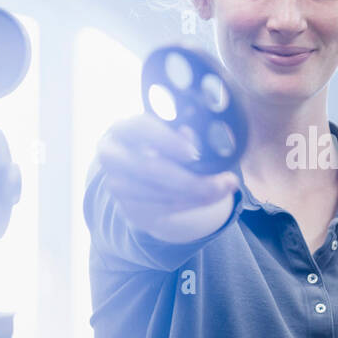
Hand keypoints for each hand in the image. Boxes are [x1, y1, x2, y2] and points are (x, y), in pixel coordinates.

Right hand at [96, 113, 240, 245]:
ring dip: (195, 195)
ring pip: (158, 193)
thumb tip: (189, 134)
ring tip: (221, 189)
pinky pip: (161, 209)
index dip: (167, 140)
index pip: (140, 128)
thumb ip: (182, 133)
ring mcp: (115, 184)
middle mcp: (111, 155)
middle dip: (191, 179)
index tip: (193, 153)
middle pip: (149, 168)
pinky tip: (206, 198)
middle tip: (225, 182)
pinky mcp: (127, 207)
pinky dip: (188, 205)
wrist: (144, 174)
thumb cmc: (163, 146)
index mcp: (122, 128)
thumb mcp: (173, 134)